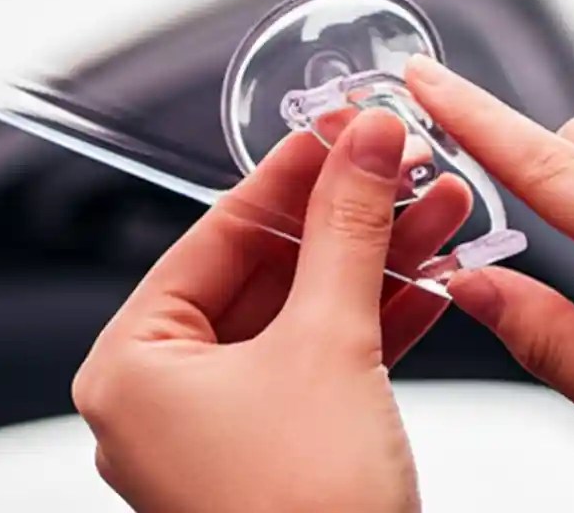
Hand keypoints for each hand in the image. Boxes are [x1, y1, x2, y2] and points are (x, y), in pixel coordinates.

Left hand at [72, 109, 471, 512]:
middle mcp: (168, 395)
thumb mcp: (331, 343)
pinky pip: (324, 362)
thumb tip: (362, 145)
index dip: (289, 172)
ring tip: (437, 209)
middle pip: (267, 270)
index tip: (340, 126)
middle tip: (400, 164)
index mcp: (135, 365)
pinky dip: (378, 321)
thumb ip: (348, 231)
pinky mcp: (281, 448)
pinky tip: (431, 280)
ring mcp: (225, 427)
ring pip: (305, 314)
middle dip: (349, 217)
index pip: (216, 233)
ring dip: (377, 263)